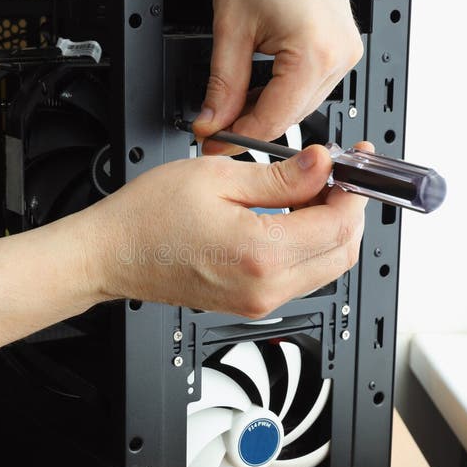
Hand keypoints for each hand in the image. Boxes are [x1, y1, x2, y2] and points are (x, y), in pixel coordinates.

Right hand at [80, 144, 369, 318]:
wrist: (112, 254)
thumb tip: (322, 165)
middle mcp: (266, 288)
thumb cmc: (148, 217)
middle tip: (337, 174)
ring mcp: (260, 302)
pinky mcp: (252, 304)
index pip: (339, 225)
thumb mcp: (218, 177)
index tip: (353, 162)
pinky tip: (293, 215)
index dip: (354, 189)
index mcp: (261, 254)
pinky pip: (302, 276)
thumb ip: (281, 176)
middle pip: (343, 252)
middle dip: (349, 209)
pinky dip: (310, 245)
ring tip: (312, 189)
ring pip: (328, 267)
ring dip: (332, 228)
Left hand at [193, 0, 363, 152]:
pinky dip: (284, 90)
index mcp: (316, 52)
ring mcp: (348, 50)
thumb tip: (213, 124)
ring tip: (233, 103)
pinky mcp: (345, 45)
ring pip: (302, 103)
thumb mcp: (230, 28)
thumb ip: (223, 86)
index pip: (275, 118)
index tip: (211, 143)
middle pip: (292, 115)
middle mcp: (341, 55)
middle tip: (214, 127)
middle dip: (252, 124)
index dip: (238, 136)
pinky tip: (260, 84)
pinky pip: (313, 84)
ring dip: (269, 108)